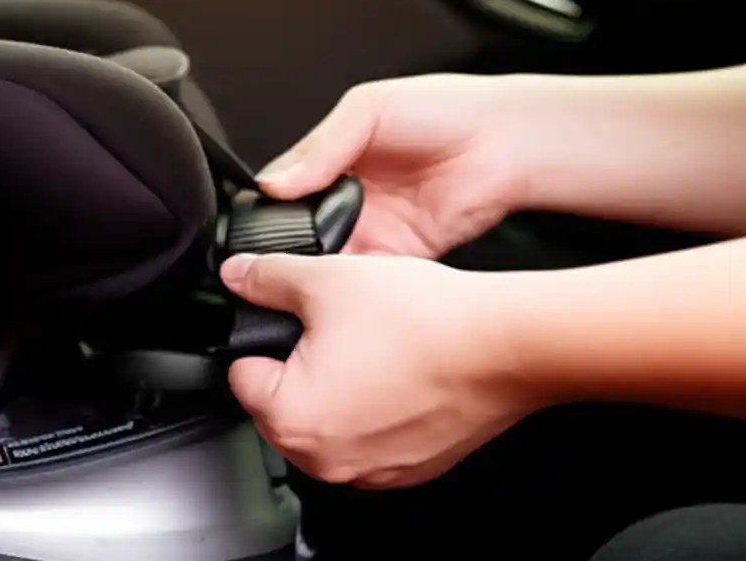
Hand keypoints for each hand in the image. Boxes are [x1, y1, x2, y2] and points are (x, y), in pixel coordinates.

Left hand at [222, 252, 536, 488]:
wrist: (507, 345)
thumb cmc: (423, 320)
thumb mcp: (326, 279)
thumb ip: (267, 278)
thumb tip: (239, 275)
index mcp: (291, 419)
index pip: (242, 374)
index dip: (263, 337)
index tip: (290, 320)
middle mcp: (326, 460)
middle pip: (280, 405)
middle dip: (297, 366)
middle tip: (336, 329)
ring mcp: (370, 471)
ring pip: (326, 422)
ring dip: (337, 388)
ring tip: (372, 348)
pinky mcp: (409, 469)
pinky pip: (368, 437)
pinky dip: (375, 408)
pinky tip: (400, 372)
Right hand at [256, 75, 529, 257]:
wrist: (508, 140)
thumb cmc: (446, 109)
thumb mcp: (368, 110)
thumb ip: (320, 147)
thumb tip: (274, 183)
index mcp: (331, 159)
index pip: (282, 191)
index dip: (267, 208)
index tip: (252, 227)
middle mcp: (347, 198)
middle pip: (301, 233)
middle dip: (288, 247)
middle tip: (274, 258)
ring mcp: (373, 228)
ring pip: (330, 260)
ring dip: (320, 269)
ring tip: (308, 272)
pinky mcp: (401, 255)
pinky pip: (368, 278)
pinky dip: (355, 284)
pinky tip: (345, 282)